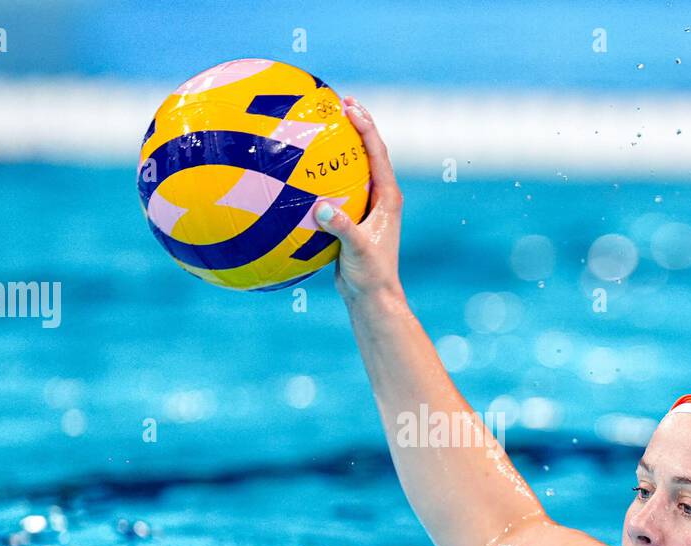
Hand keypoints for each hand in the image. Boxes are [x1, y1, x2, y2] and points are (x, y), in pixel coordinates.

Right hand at [312, 97, 403, 301]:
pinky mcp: (352, 218)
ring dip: (341, 147)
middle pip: (369, 152)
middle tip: (340, 102)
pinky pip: (337, 188)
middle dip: (357, 126)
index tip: (348, 107)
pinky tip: (302, 171)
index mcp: (388, 197)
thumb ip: (341, 227)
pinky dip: (325, 175)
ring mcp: (366, 207)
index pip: (377, 153)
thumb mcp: (356, 249)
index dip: (365, 127)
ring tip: (323, 125)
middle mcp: (380, 197)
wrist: (370, 298)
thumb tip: (320, 207)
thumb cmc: (370, 274)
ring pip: (354, 169)